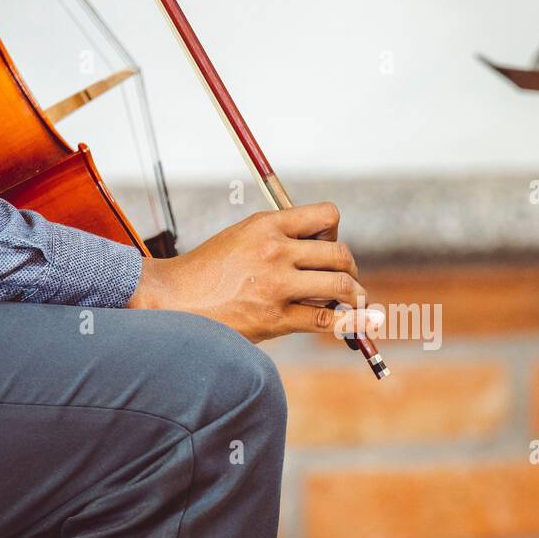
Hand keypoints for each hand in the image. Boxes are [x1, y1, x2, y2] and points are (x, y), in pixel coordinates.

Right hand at [126, 202, 373, 342]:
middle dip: (349, 269)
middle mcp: (275, 250)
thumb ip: (279, 238)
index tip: (328, 249)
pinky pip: (328, 319)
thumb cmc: (207, 272)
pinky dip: (353, 322)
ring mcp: (277, 284)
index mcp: (267, 224)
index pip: (327, 215)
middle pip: (340, 253)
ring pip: (341, 286)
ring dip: (354, 296)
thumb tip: (322, 254)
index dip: (335, 232)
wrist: (172, 301)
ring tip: (354, 303)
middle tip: (346, 283)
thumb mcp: (241, 237)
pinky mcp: (276, 318)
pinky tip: (366, 323)